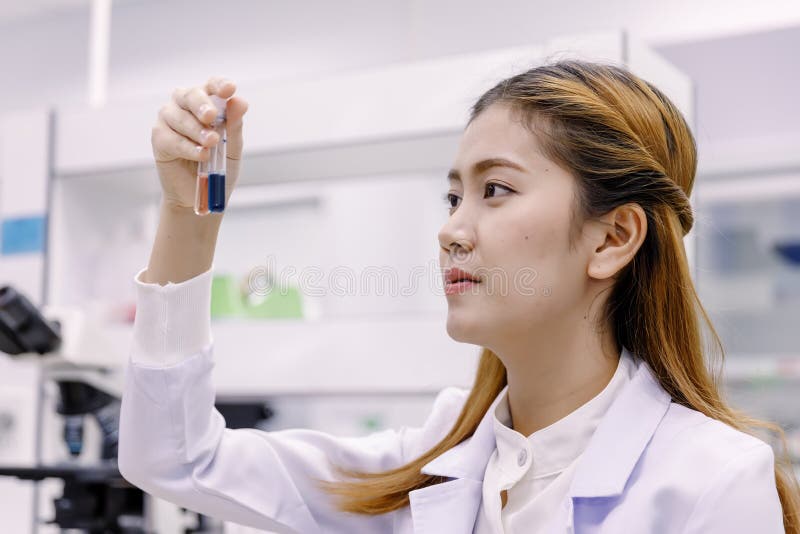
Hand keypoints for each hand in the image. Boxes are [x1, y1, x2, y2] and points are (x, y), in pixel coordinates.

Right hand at [151, 76, 248, 211]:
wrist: (201, 195)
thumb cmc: (218, 167)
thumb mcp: (232, 148)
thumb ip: (235, 125)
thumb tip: (240, 101)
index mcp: (207, 103)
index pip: (212, 85)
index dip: (219, 85)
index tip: (229, 90)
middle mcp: (185, 106)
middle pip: (191, 95)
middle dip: (202, 105)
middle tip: (212, 117)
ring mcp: (169, 119)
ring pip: (180, 117)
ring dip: (197, 131)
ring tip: (211, 144)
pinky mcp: (159, 138)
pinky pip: (172, 138)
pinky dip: (188, 147)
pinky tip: (201, 155)